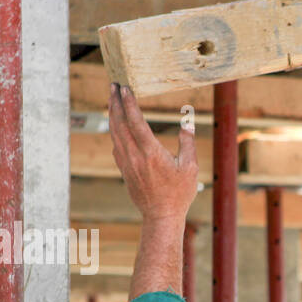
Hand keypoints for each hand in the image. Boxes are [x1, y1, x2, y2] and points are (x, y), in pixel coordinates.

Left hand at [108, 83, 198, 224]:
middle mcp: (134, 155)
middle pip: (119, 122)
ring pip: (114, 132)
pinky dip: (114, 129)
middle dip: (115, 102)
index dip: (128, 102)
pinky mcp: (123, 169)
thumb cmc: (178, 193)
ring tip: (112, 100)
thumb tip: (187, 124)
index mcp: (151, 152)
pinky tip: (116, 124)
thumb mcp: (190, 168)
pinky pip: (115, 144)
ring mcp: (126, 162)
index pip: (135, 120)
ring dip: (112, 114)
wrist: (160, 216)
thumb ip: (188, 143)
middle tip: (113, 85)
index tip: (124, 87)